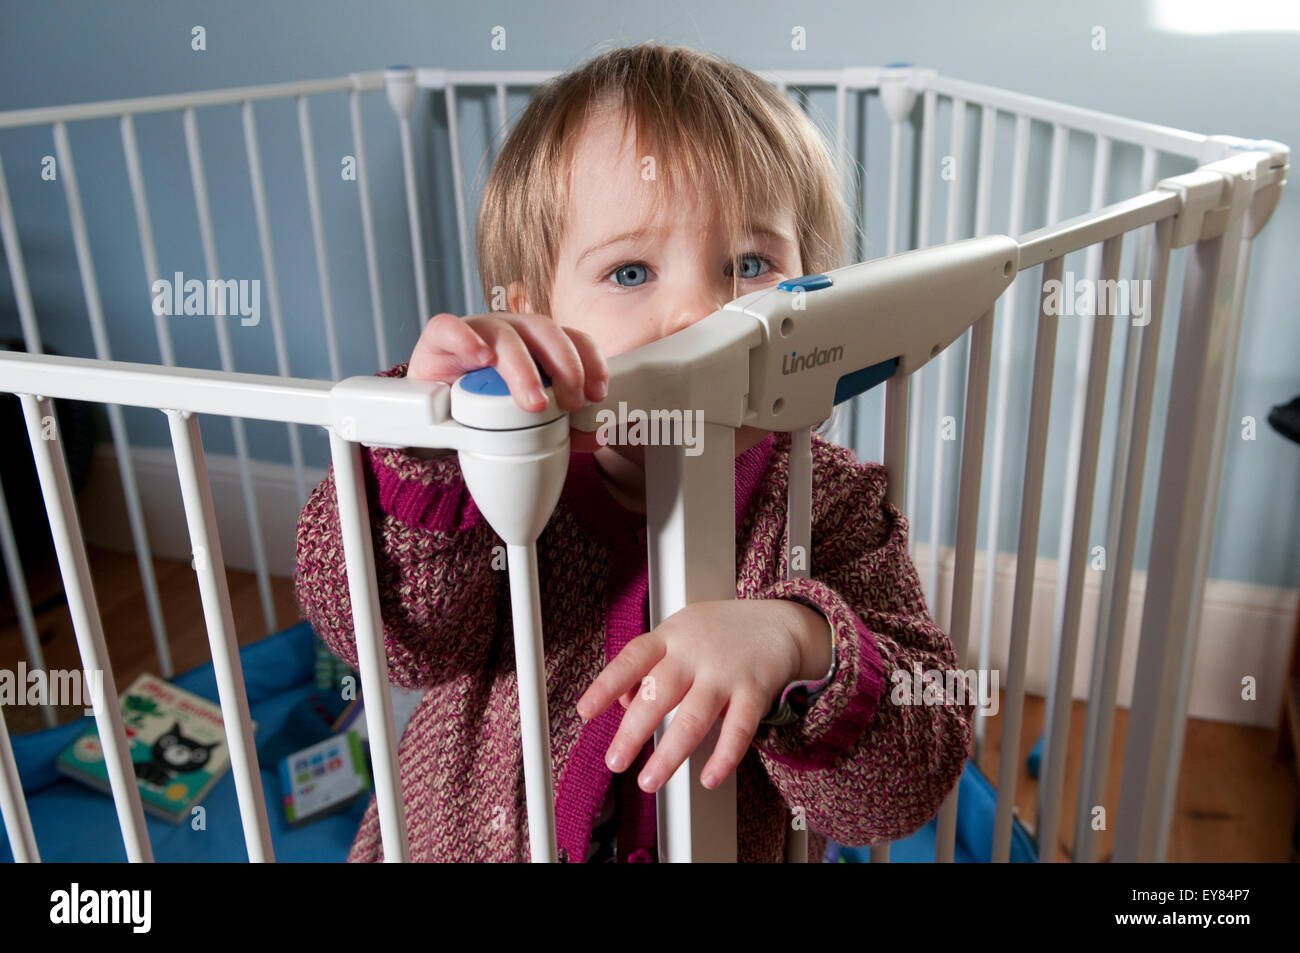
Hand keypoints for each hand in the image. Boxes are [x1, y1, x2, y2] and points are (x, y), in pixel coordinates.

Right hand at [406, 312, 609, 451]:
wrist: (435, 413)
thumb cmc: (486, 409)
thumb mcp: (530, 420)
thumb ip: (563, 427)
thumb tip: (596, 437)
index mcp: (538, 343)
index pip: (572, 338)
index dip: (590, 361)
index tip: (597, 394)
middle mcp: (511, 331)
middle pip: (544, 332)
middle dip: (565, 367)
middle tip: (571, 404)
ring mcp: (476, 331)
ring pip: (504, 335)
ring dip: (523, 368)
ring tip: (534, 403)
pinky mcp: (440, 339)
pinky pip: (449, 328)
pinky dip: (466, 340)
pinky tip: (481, 358)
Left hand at [576, 598, 830, 792]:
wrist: (780, 623)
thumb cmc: (720, 633)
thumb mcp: (678, 634)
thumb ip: (649, 665)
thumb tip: (619, 702)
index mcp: (671, 637)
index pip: (632, 659)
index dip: (606, 685)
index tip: (585, 712)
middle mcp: (695, 654)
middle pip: (658, 694)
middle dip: (633, 732)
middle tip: (615, 762)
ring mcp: (725, 673)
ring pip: (693, 718)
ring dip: (669, 754)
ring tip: (649, 781)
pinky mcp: (755, 691)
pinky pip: (738, 729)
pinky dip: (723, 756)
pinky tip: (708, 778)